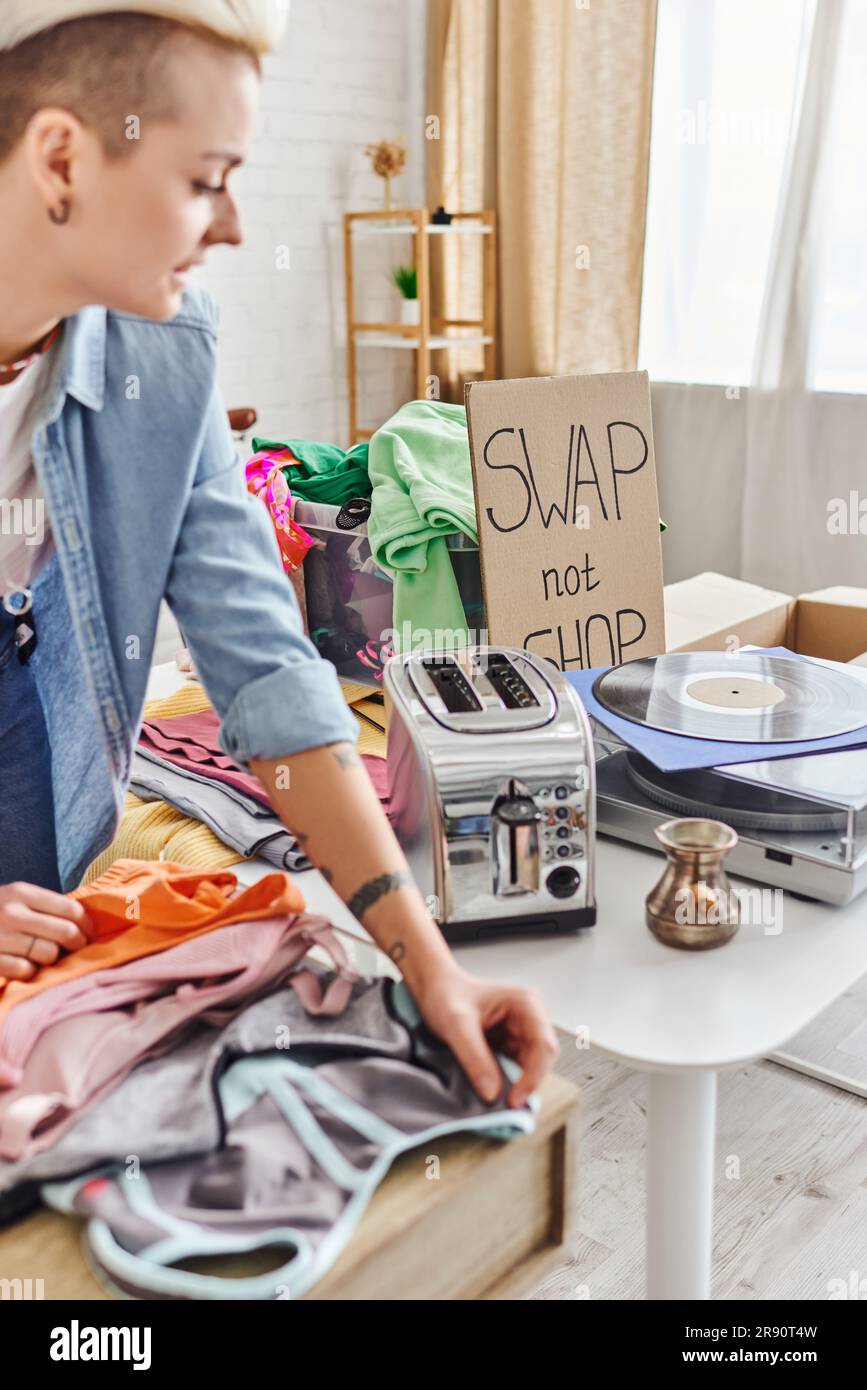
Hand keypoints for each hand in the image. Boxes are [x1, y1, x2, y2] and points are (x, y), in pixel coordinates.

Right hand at [0, 882, 92, 981]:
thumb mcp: (13, 898)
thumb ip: (43, 906)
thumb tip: (84, 922)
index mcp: (21, 893)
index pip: (71, 909)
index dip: (87, 925)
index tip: (90, 933)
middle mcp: (11, 912)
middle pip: (66, 933)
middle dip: (77, 944)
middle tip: (76, 949)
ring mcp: (0, 937)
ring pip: (49, 955)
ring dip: (51, 959)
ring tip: (46, 957)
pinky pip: (26, 971)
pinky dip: (30, 972)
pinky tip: (24, 965)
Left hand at [414, 965, 558, 1108]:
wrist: (435, 989)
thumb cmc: (446, 996)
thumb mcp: (456, 1025)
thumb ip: (474, 1057)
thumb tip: (493, 1094)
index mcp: (527, 1004)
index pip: (544, 1046)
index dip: (533, 1077)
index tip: (513, 1101)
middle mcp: (531, 1017)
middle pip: (542, 1059)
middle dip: (527, 1083)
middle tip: (505, 1107)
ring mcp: (523, 1032)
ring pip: (531, 1068)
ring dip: (517, 1085)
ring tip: (497, 1101)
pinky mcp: (512, 1045)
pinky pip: (517, 1069)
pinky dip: (507, 1082)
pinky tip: (493, 1090)